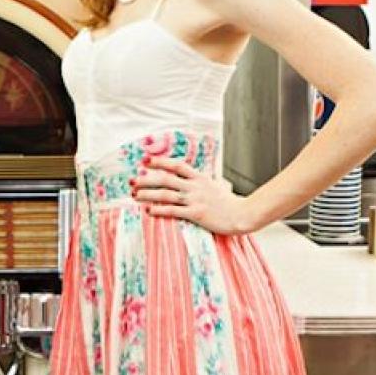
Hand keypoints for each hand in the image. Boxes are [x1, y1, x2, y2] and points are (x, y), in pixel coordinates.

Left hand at [131, 156, 252, 235]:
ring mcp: (195, 199)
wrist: (243, 214)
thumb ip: (205, 181)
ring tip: (134, 195)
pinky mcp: (195, 214)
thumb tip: (200, 176)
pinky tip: (148, 210)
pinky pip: (173, 210)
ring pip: (165, 194)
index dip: (160, 161)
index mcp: (200, 178)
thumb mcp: (217, 186)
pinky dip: (159, 210)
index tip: (145, 160)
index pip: (177, 165)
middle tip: (132, 180)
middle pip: (165, 179)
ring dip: (147, 194)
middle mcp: (195, 186)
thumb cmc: (230, 203)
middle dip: (146, 179)